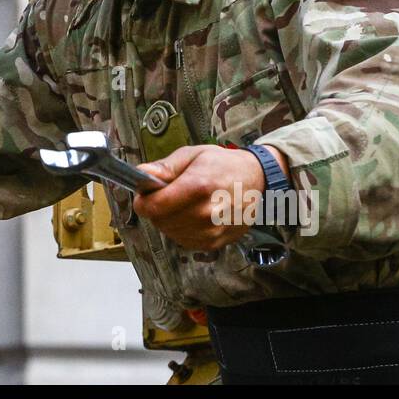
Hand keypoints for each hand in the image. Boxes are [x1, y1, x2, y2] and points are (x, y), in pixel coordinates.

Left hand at [133, 144, 273, 251]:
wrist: (256, 180)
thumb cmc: (223, 165)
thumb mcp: (192, 155)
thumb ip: (165, 167)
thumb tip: (142, 174)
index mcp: (198, 187)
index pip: (154, 207)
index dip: (143, 201)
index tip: (145, 194)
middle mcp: (206, 213)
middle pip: (159, 221)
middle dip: (156, 208)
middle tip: (166, 195)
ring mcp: (212, 231)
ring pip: (170, 232)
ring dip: (168, 219)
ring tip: (182, 203)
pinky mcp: (215, 242)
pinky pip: (184, 240)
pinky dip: (181, 229)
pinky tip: (191, 214)